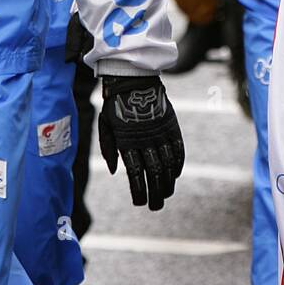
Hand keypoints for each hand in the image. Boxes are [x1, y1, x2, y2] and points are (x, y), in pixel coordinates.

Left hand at [98, 74, 184, 208]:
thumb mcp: (105, 125)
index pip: (136, 173)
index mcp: (127, 142)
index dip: (139, 191)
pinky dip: (178, 163)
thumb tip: (116, 172)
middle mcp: (146, 139)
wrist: (133, 78)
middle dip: (156, 193)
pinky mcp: (171, 125)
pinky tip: (176, 174)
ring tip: (167, 194)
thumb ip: (108, 149)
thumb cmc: (115, 103)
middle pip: (154, 173)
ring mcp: (160, 132)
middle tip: (156, 206)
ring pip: (168, 164)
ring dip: (168, 182)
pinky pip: (178, 149)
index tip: (139, 203)